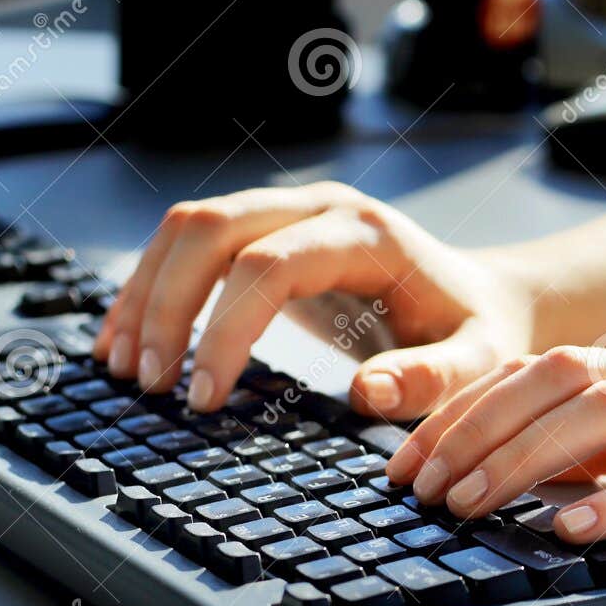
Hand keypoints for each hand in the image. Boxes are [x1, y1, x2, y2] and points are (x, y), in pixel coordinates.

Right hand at [93, 182, 539, 416]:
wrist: (483, 302)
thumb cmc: (479, 334)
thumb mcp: (478, 364)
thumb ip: (433, 379)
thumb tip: (367, 392)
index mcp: (366, 234)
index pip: (268, 265)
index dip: (224, 328)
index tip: (203, 397)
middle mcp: (319, 208)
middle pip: (211, 228)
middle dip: (167, 304)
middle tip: (148, 382)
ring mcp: (288, 214)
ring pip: (187, 228)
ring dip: (145, 293)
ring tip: (122, 367)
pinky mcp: (267, 237)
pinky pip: (190, 245)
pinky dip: (152, 289)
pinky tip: (127, 341)